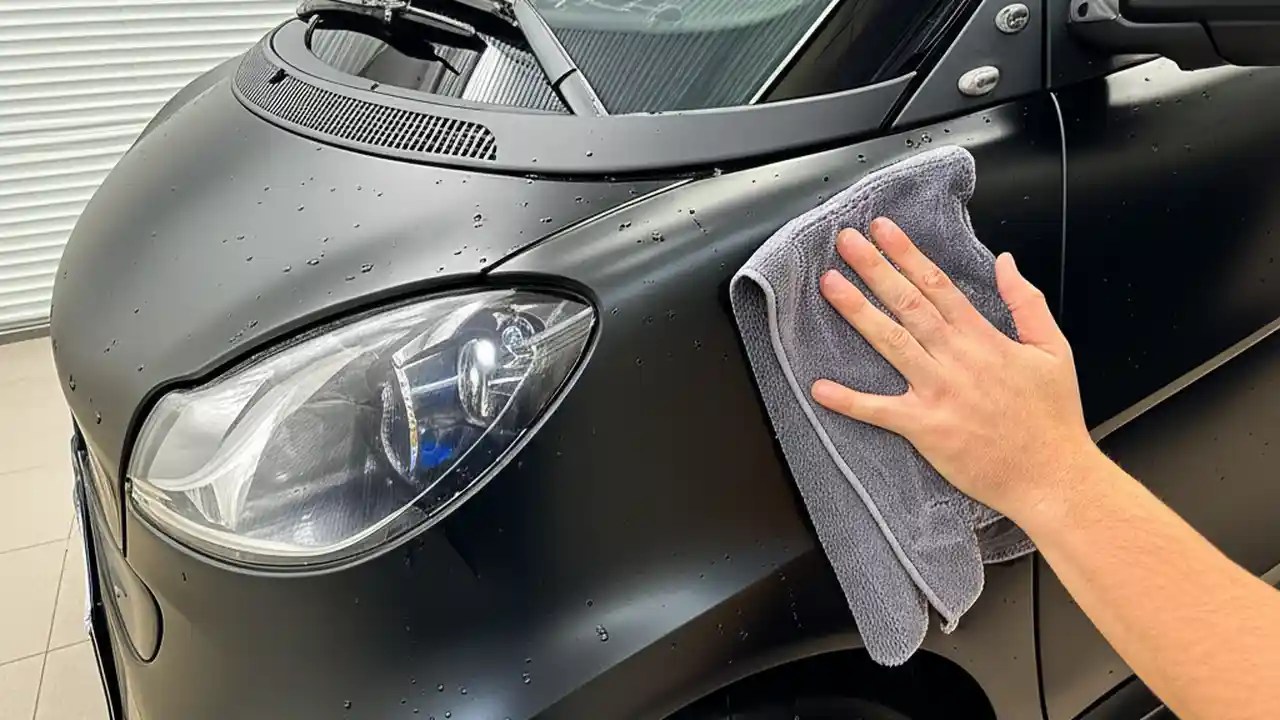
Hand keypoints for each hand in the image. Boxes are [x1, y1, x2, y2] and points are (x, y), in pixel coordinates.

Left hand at [810, 218, 1098, 522]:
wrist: (1052, 477)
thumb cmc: (1052, 418)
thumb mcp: (1053, 350)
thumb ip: (1027, 302)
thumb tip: (1006, 262)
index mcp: (984, 338)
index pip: (937, 284)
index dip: (907, 254)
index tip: (883, 230)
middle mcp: (957, 358)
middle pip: (908, 303)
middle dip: (875, 268)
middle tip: (846, 241)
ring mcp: (938, 392)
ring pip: (891, 342)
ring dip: (858, 311)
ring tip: (830, 284)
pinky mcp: (925, 428)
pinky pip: (880, 411)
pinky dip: (850, 400)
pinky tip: (820, 387)